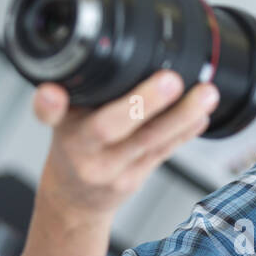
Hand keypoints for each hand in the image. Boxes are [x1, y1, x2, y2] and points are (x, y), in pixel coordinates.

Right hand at [34, 70, 219, 220]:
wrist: (74, 201)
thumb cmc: (73, 150)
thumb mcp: (63, 121)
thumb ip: (78, 93)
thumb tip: (106, 54)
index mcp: (63, 129)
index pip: (51, 116)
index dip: (49, 105)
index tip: (52, 94)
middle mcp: (84, 150)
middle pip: (109, 127)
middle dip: (142, 102)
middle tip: (171, 80)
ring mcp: (111, 169)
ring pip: (148, 141)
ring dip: (180, 116)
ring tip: (205, 94)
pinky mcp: (134, 179)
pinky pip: (163, 152)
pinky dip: (185, 132)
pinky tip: (202, 116)